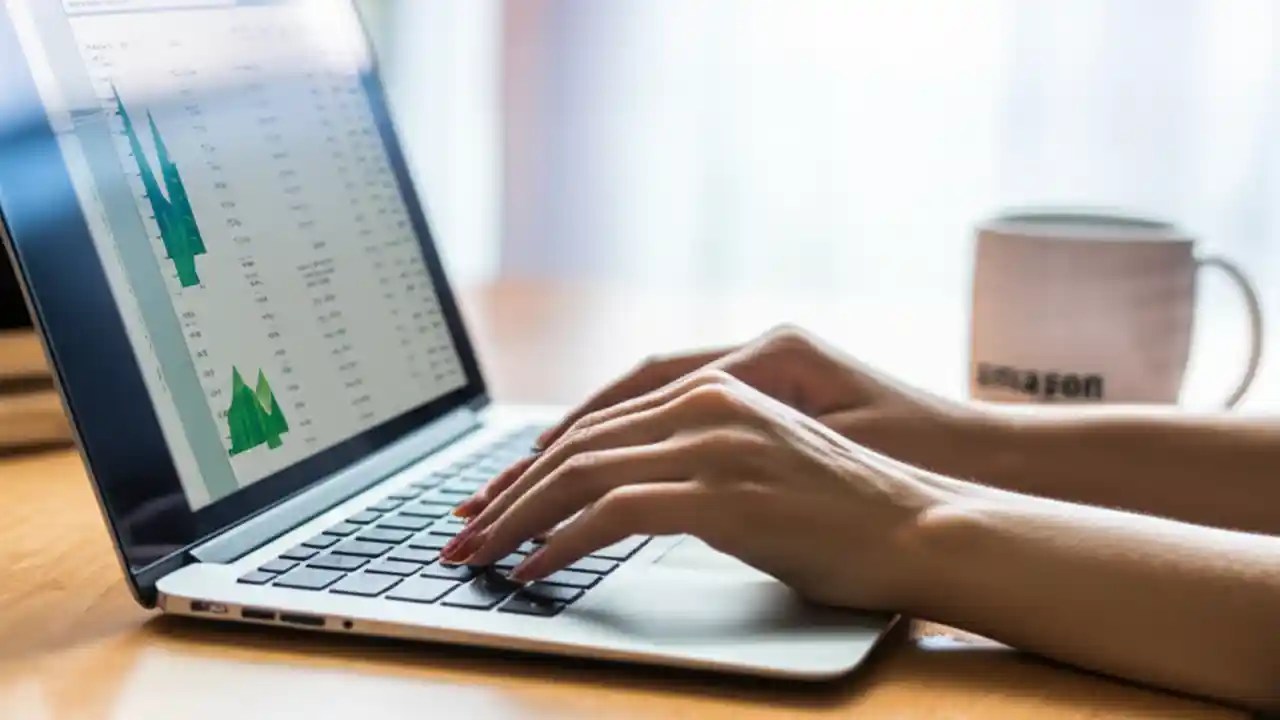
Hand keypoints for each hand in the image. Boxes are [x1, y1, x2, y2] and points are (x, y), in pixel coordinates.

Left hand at [456, 325, 990, 518]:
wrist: (924, 526)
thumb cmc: (849, 507)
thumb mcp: (765, 463)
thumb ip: (699, 460)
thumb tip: (634, 490)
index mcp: (716, 389)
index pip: (599, 420)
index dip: (536, 461)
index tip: (495, 495)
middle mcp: (708, 404)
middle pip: (576, 443)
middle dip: (508, 491)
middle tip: (462, 528)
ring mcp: (714, 444)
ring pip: (581, 473)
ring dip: (517, 517)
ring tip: (476, 552)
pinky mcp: (721, 493)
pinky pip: (611, 513)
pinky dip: (559, 541)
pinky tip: (531, 566)